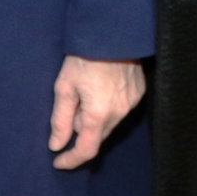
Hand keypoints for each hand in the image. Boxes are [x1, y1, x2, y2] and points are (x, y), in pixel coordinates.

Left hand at [50, 55, 145, 169]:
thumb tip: (57, 145)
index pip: (87, 149)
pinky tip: (102, 87)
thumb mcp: (64, 87)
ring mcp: (132, 103)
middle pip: (97, 136)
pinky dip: (108, 107)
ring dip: (95, 118)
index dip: (71, 160)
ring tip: (87, 92)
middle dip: (81, 130)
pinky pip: (120, 110)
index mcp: (98, 114)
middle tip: (72, 106)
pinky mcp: (139, 93)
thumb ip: (60, 120)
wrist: (113, 33)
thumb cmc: (84, 58)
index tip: (58, 162)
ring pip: (109, 123)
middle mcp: (119, 113)